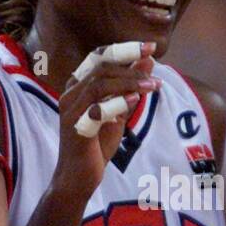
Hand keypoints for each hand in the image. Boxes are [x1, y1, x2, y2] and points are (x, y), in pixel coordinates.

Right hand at [54, 43, 157, 195]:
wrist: (78, 179)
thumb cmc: (96, 145)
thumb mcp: (118, 111)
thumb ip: (131, 87)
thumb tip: (148, 61)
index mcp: (77, 87)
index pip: (100, 58)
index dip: (125, 49)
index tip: (150, 47)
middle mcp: (70, 95)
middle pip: (100, 67)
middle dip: (130, 64)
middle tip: (155, 70)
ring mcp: (70, 112)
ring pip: (99, 85)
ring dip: (129, 82)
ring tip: (152, 86)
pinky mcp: (76, 130)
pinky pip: (97, 110)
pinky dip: (117, 103)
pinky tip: (135, 100)